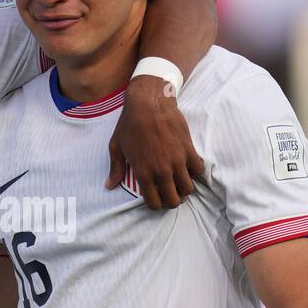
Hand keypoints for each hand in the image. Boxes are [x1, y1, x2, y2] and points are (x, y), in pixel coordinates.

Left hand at [106, 75, 204, 209]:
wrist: (149, 103)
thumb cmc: (129, 124)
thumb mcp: (116, 147)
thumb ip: (116, 169)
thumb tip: (109, 185)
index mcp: (143, 173)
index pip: (154, 203)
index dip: (156, 203)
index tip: (156, 197)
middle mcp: (161, 171)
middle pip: (174, 200)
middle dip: (172, 199)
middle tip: (170, 192)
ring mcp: (177, 161)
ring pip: (188, 188)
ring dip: (184, 187)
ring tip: (179, 180)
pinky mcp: (188, 150)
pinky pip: (198, 169)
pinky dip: (194, 170)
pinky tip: (187, 165)